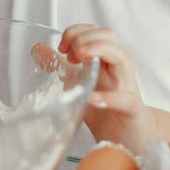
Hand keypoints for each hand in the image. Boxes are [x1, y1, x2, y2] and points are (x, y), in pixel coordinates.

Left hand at [59, 23, 155, 154]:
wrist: (128, 137)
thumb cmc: (106, 107)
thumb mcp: (78, 83)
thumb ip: (59, 66)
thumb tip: (38, 49)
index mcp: (105, 59)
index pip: (95, 31)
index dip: (78, 32)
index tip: (62, 46)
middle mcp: (117, 68)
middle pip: (109, 37)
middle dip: (86, 38)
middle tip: (70, 53)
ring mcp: (126, 86)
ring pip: (122, 58)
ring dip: (99, 51)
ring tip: (79, 60)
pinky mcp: (131, 109)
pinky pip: (125, 99)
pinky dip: (108, 97)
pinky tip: (92, 98)